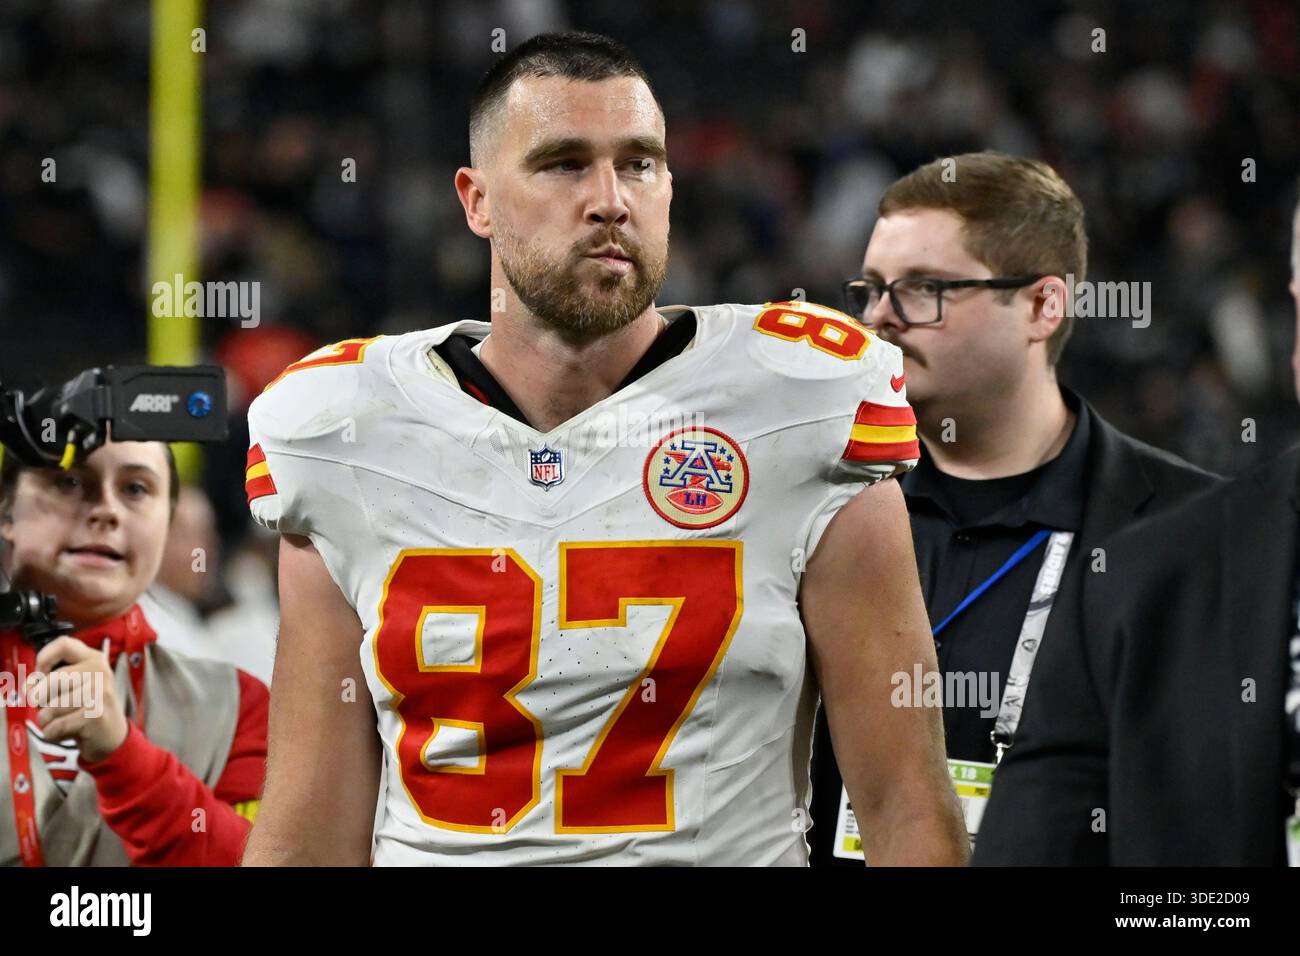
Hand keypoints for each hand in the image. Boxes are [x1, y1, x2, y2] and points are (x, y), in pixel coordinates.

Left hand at [25, 636, 128, 763]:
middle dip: (40, 700)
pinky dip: (53, 733)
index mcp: (93, 659)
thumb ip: (52, 678)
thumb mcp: (76, 685)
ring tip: (61, 721)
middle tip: (48, 707)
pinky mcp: (96, 715)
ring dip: (46, 721)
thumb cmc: (86, 707)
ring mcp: (100, 692)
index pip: (64, 644)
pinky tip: (66, 732)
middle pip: (52, 680)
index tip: (41, 674)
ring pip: (51, 707)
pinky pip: (56, 725)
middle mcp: (99, 671)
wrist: (112, 735)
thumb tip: (30, 687)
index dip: (44, 658)